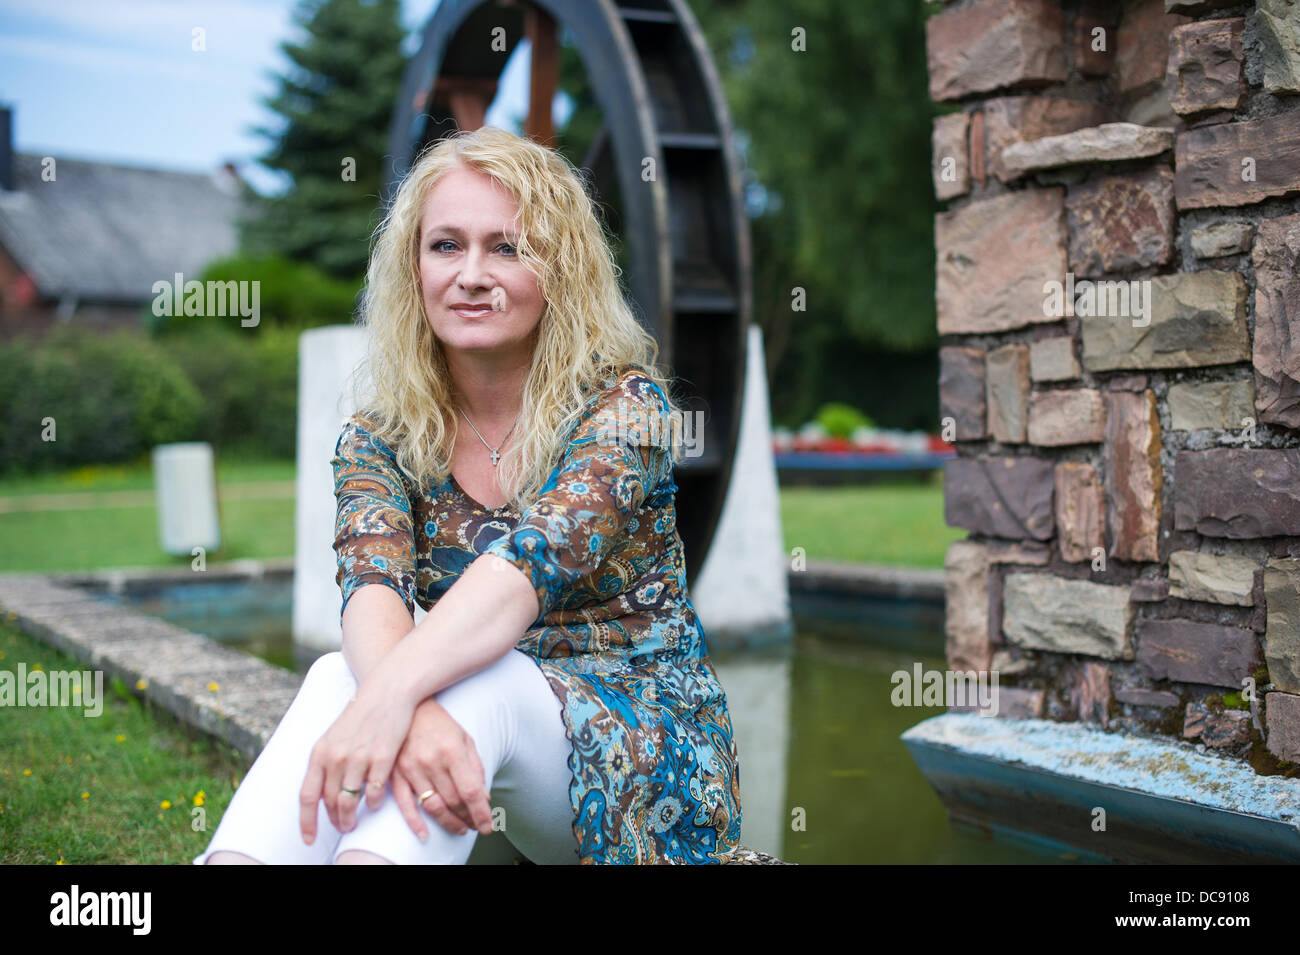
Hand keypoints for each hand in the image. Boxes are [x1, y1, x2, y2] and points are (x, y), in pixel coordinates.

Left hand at [299, 676, 414, 844]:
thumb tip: (322, 791)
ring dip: (351, 818)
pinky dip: (373, 803)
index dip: (307, 822)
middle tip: (342, 827)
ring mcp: (359, 758)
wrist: (387, 691)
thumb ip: (326, 762)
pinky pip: (374, 793)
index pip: (308, 796)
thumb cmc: (361, 714)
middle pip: (329, 802)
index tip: (309, 839)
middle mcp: (336, 757)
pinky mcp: (382, 758)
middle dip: (334, 821)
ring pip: (349, 802)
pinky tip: (374, 803)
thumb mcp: (334, 736)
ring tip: (354, 823)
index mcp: (320, 752)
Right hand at [389, 697, 493, 839]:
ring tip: (460, 829)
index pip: (470, 790)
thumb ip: (475, 767)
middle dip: (468, 818)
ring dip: (448, 823)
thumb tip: (483, 797)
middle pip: (453, 801)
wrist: (407, 707)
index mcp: (452, 751)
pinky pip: (404, 804)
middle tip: (477, 826)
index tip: (488, 826)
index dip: (481, 812)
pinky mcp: (395, 774)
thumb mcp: (464, 738)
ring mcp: (411, 769)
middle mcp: (431, 761)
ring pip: (432, 806)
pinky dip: (415, 823)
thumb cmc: (440, 724)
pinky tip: (426, 834)